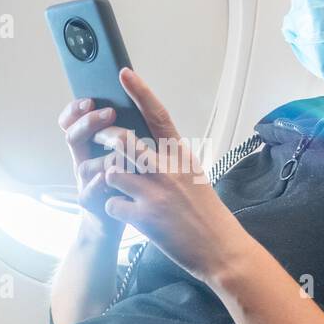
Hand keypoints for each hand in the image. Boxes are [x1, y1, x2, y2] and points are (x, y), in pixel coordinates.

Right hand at [58, 97, 125, 236]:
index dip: (76, 109)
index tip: (90, 98)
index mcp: (92, 145)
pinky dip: (96, 184)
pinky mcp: (91, 203)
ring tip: (119, 146)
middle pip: (74, 136)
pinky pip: (88, 192)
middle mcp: (84, 160)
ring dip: (102, 155)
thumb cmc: (128, 181)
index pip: (74, 121)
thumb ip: (129, 132)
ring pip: (84, 165)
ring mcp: (86, 182)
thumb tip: (140, 102)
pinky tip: (106, 176)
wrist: (123, 219)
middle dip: (89, 123)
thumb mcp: (129, 152)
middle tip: (109, 113)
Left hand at [95, 68, 249, 282]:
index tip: (124, 73)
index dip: (140, 91)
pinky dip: (114, 206)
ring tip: (118, 184)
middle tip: (102, 140)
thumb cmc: (207, 213)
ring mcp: (155, 194)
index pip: (158, 116)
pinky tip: (125, 211)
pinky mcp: (144, 219)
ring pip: (113, 171)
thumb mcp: (194, 176)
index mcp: (181, 156)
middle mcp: (168, 170)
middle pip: (125, 141)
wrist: (221, 250)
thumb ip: (171, 159)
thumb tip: (146, 144)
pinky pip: (112, 203)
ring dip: (110, 177)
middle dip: (108, 138)